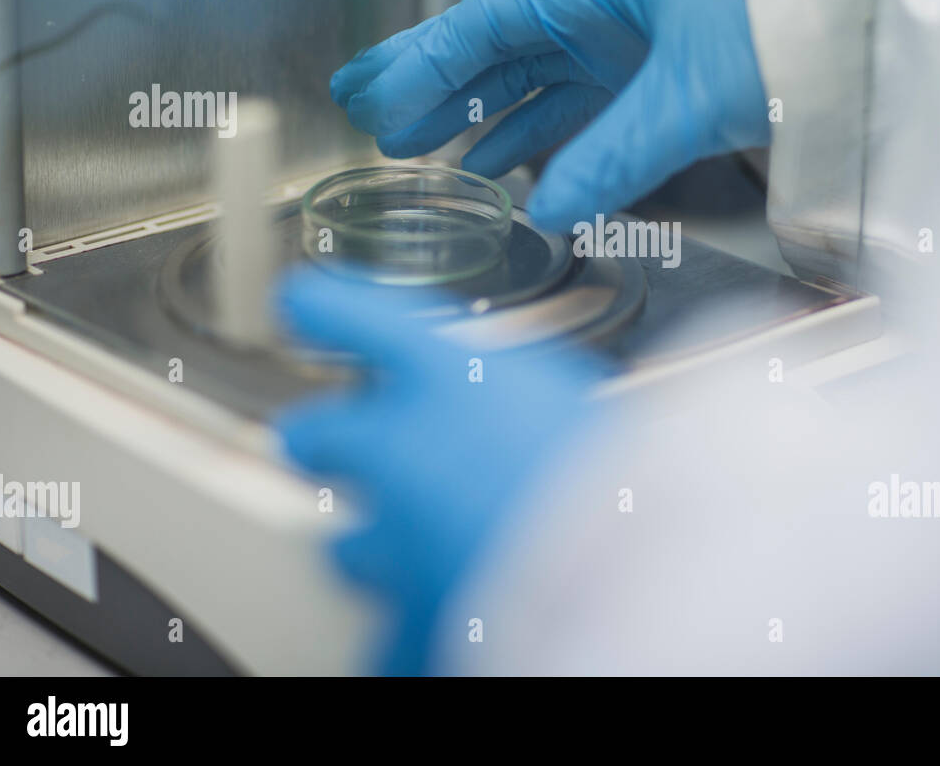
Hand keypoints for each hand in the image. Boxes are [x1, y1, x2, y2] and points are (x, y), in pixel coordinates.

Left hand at [273, 267, 602, 673]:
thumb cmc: (632, 474)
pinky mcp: (407, 616)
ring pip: (346, 544)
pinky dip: (405, 629)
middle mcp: (400, 447)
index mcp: (450, 375)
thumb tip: (526, 415)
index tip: (303, 303)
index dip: (325, 309)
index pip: (359, 319)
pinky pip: (383, 636)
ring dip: (376, 542)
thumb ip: (531, 403)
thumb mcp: (588, 405)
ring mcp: (393, 537)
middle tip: (332, 443)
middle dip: (325, 441)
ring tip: (413, 545)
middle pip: (317, 434)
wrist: (637, 569)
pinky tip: (432, 623)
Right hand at [329, 0, 768, 230]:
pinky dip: (537, 140)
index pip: (496, 19)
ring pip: (535, 83)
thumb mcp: (692, 96)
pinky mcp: (655, 90)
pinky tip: (502, 166)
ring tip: (421, 152)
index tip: (381, 97)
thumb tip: (549, 210)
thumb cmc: (789, 39)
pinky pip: (577, 114)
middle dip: (435, 82)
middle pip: (502, 47)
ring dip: (479, 118)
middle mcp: (611, 12)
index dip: (431, 59)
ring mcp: (631, 51)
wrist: (863, 48)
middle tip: (370, 114)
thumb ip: (615, 155)